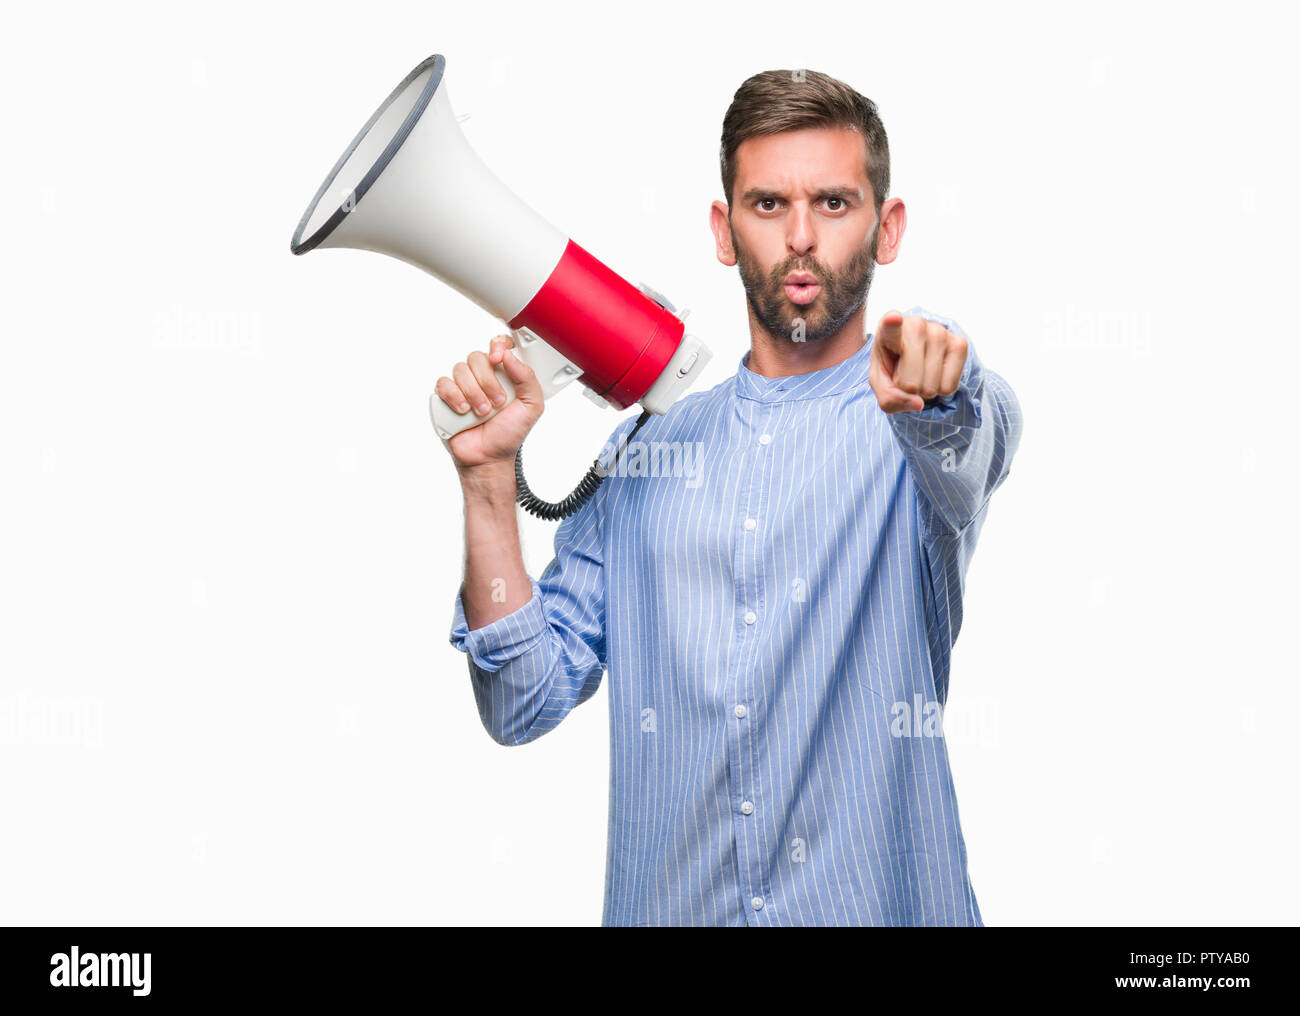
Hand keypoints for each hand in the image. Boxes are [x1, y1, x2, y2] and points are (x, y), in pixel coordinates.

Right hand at [433, 334, 543, 470]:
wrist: (489, 457)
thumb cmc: (510, 432)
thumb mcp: (532, 406)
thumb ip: (527, 377)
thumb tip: (509, 354)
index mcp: (504, 373)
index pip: (498, 345)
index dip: (496, 346)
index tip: (498, 358)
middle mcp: (483, 375)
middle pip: (477, 357)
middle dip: (488, 382)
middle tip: (497, 402)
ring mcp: (463, 385)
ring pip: (460, 370)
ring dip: (473, 394)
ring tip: (482, 413)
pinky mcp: (446, 396)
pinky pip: (444, 384)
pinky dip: (454, 398)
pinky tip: (464, 412)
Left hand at [868, 309, 967, 413]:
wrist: (916, 359)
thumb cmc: (893, 367)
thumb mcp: (881, 384)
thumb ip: (889, 398)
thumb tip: (918, 404)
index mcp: (889, 331)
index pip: (890, 327)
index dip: (892, 323)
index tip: (893, 318)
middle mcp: (916, 325)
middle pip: (911, 382)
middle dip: (907, 389)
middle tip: (905, 374)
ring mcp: (940, 332)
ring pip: (931, 386)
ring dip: (924, 390)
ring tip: (920, 372)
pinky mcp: (960, 343)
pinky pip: (949, 387)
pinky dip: (941, 390)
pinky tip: (935, 372)